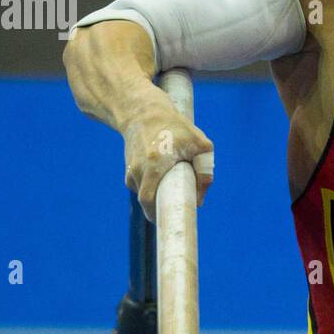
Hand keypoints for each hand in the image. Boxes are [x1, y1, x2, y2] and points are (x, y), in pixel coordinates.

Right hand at [122, 102, 214, 223]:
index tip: (165, 221)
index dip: (155, 213)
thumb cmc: (176, 127)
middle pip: (145, 200)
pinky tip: (162, 176)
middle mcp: (139, 168)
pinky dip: (152, 187)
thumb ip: (205, 171)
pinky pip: (141, 186)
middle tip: (173, 212)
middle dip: (159, 209)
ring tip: (171, 182)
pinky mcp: (129, 169)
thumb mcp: (200, 144)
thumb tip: (199, 200)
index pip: (148, 198)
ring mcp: (131, 169)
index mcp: (155, 162)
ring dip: (158, 195)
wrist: (143, 112)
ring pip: (144, 193)